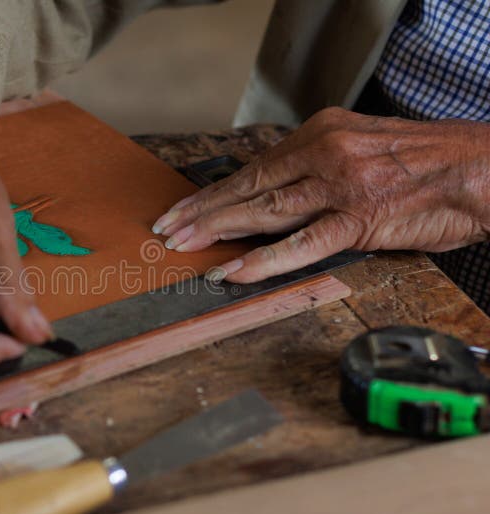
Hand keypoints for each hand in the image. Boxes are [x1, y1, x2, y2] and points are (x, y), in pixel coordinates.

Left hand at [152, 108, 489, 282]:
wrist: (483, 167)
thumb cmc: (426, 162)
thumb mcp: (361, 147)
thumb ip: (316, 167)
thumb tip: (275, 194)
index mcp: (321, 133)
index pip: (254, 168)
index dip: (214, 193)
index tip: (183, 209)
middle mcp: (323, 153)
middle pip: (249, 187)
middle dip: (202, 212)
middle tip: (165, 230)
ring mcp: (339, 185)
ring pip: (265, 211)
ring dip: (218, 232)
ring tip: (182, 247)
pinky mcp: (359, 218)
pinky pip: (301, 243)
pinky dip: (264, 259)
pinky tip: (232, 271)